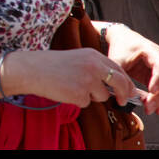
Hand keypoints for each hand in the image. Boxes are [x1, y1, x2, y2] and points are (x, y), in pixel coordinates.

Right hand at [10, 48, 146, 108]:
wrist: (29, 69)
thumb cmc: (50, 64)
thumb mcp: (76, 58)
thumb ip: (95, 67)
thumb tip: (114, 85)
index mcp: (93, 55)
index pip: (118, 69)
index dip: (126, 81)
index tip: (129, 90)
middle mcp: (94, 66)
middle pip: (120, 83)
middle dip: (123, 94)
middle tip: (122, 100)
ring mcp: (88, 80)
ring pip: (102, 96)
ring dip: (91, 96)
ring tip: (71, 86)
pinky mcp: (80, 94)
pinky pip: (86, 103)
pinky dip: (77, 100)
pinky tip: (64, 91)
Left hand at [103, 23, 158, 114]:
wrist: (125, 40)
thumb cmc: (121, 48)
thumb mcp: (117, 59)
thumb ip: (119, 75)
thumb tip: (121, 94)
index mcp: (151, 51)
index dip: (158, 79)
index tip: (152, 90)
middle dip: (158, 95)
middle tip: (148, 107)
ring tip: (149, 109)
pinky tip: (157, 109)